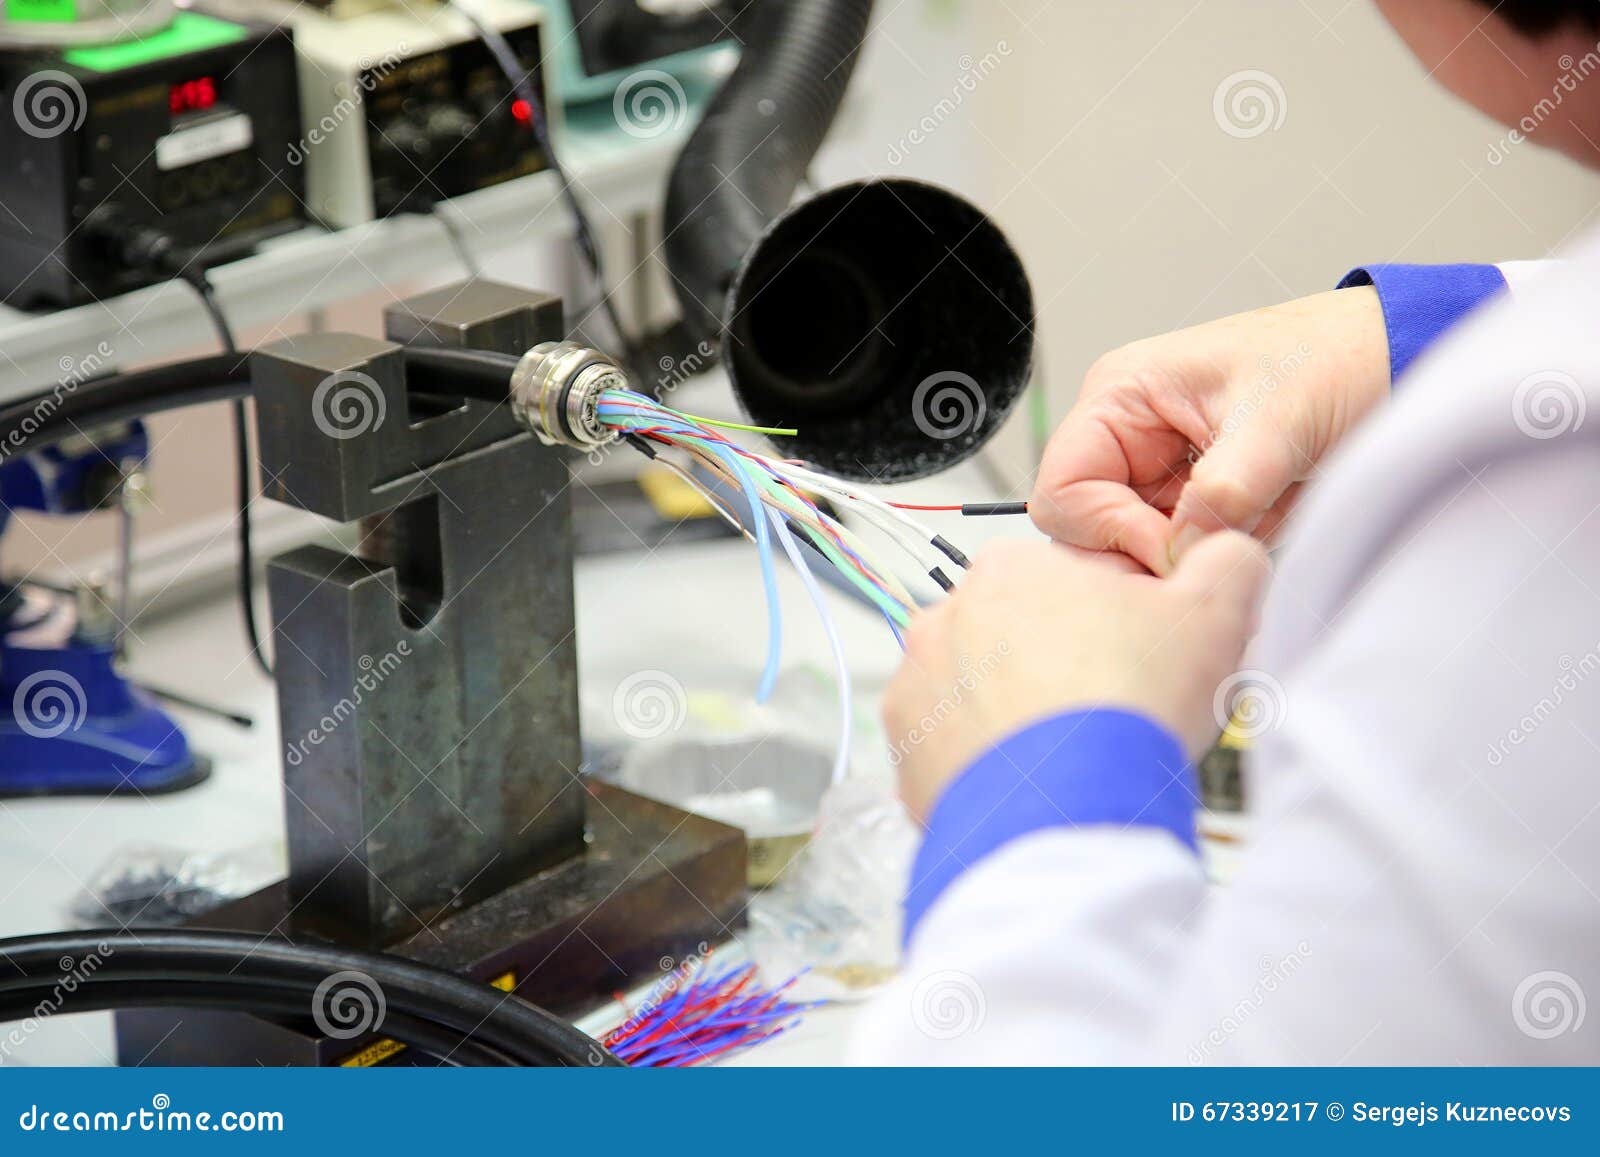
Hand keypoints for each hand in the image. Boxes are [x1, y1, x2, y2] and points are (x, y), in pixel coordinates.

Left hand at [884, 534, 1269, 823]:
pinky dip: (985, 760)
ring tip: (1071, 753)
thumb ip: (1226, 561)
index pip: (1072, 581)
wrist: (1070, 811)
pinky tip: (1030, 780)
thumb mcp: (1214, 611)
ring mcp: (920, 683)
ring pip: (981, 689)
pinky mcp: (907, 748)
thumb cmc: (1130, 708)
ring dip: (1018, 711)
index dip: (1117, 621)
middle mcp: (948, 616)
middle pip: (1021, 634)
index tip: (1140, 660)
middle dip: (1062, 664)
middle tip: (1110, 710)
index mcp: (1013, 567)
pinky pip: (950, 745)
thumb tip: (1224, 552)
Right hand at [1029, 287, 1388, 574]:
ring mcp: (1159, 466)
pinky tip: (1267, 517)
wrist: (1398, 358)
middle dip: (1153, 549)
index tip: (1174, 548)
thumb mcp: (1279, 422)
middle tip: (1214, 554)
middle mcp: (1127, 432)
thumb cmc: (1334, 357)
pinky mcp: (1193, 495)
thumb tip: (1178, 553)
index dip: (1107, 530)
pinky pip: (1184, 549)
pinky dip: (1222, 550)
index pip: (1061, 491)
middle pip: (1091, 528)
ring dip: (1195, 551)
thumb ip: (1224, 491)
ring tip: (1259, 517)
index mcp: (1121, 394)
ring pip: (1140, 547)